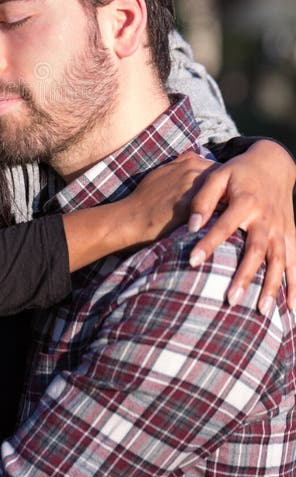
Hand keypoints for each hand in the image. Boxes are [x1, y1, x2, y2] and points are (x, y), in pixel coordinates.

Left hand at [187, 140, 295, 313]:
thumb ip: (203, 199)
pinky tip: (291, 309)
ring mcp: (281, 229)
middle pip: (256, 251)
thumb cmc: (239, 173)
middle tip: (230, 299)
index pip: (224, 226)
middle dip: (245, 276)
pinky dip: (295, 286)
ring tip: (261, 311)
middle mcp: (266, 219)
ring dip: (272, 287)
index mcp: (245, 202)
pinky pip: (295, 263)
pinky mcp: (291, 236)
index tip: (191, 262)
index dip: (208, 244)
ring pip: (279, 262)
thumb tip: (192, 226)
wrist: (273, 164)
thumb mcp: (218, 176)